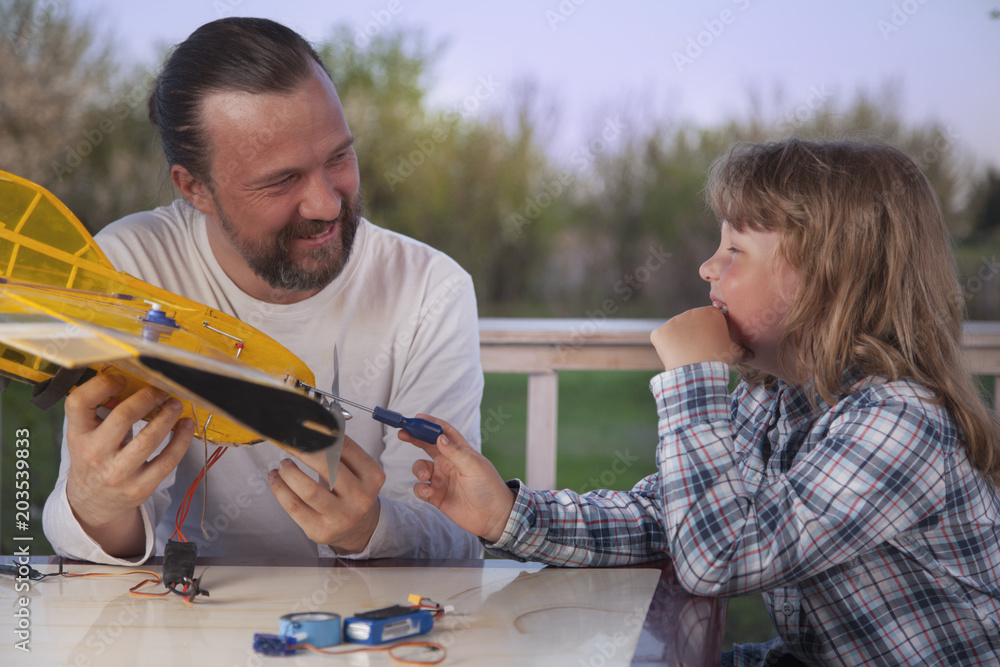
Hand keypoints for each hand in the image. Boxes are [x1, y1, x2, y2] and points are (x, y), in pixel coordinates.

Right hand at [64, 372, 194, 556]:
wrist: (93, 503)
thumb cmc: (95, 458)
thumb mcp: (86, 435)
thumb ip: (101, 411)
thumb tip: (136, 379)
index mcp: (78, 435)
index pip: (79, 403)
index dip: (102, 384)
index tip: (122, 378)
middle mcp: (95, 454)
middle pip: (123, 416)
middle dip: (147, 397)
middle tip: (160, 390)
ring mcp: (118, 473)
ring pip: (150, 439)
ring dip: (168, 416)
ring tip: (175, 404)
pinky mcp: (140, 486)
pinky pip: (168, 460)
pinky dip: (182, 439)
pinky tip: (186, 425)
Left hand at [268, 436, 384, 554]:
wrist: (358, 527)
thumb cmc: (351, 492)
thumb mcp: (356, 471)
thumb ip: (340, 451)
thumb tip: (312, 429)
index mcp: (372, 477)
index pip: (347, 448)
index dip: (323, 436)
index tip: (306, 430)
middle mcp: (360, 498)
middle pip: (328, 468)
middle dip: (304, 452)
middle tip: (289, 444)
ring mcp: (341, 517)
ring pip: (308, 490)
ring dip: (289, 472)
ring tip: (283, 465)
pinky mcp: (320, 530)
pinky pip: (294, 506)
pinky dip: (280, 489)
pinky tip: (276, 479)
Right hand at [399, 415, 514, 543]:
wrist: (492, 517)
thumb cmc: (488, 487)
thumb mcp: (474, 467)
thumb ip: (455, 453)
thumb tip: (439, 438)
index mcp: (460, 452)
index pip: (444, 433)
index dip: (431, 424)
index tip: (417, 418)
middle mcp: (448, 463)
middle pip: (427, 446)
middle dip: (414, 438)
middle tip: (402, 433)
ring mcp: (441, 479)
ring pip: (420, 468)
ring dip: (418, 469)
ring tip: (424, 475)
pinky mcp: (436, 496)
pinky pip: (420, 488)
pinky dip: (420, 489)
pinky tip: (428, 492)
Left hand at [651, 306, 751, 370]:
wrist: (698, 369)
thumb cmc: (719, 359)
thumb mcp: (735, 353)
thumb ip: (744, 350)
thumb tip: (751, 354)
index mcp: (710, 313)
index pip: (709, 320)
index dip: (711, 333)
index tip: (712, 345)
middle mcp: (691, 312)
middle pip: (691, 324)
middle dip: (694, 335)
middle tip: (699, 352)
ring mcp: (673, 321)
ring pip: (676, 331)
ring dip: (679, 341)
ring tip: (687, 356)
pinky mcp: (659, 333)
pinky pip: (661, 339)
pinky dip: (665, 347)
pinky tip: (673, 357)